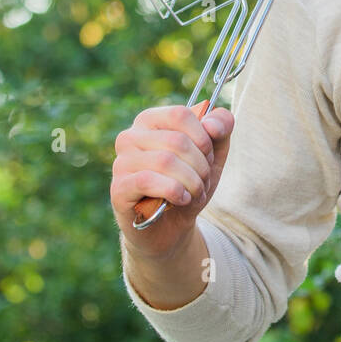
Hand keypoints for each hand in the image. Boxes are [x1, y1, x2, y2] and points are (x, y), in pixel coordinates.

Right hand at [110, 102, 234, 258]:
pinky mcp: (119, 188)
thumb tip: (211, 124)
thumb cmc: (189, 182)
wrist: (171, 226)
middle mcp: (130, 137)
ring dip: (192, 182)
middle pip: (178, 141)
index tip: (209, 156)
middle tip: (202, 181)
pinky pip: (148, 181)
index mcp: (150, 120)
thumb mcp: (214, 153)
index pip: (181, 114)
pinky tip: (182, 199)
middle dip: (201, 166)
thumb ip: (221, 126)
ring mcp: (121, 162)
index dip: (204, 138)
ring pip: (166, 161)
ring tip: (194, 193)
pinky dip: (175, 192)